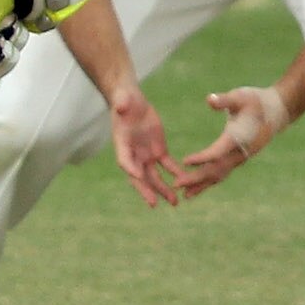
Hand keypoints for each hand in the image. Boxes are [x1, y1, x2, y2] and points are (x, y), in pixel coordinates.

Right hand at [108, 90, 194, 208]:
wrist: (132, 102)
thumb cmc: (124, 101)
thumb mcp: (122, 101)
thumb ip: (121, 105)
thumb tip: (119, 107)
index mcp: (122, 145)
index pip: (125, 160)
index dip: (131, 169)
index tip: (138, 177)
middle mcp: (134, 154)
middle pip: (140, 177)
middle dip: (148, 190)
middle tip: (154, 203)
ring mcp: (146, 154)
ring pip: (155, 176)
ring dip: (164, 189)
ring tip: (175, 202)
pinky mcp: (159, 150)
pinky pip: (168, 165)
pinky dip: (175, 174)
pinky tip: (185, 182)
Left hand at [175, 83, 291, 193]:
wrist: (277, 112)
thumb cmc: (256, 101)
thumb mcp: (241, 96)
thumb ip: (224, 100)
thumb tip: (209, 100)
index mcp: (238, 137)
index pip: (218, 151)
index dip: (202, 158)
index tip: (185, 162)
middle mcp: (240, 152)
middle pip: (216, 169)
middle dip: (196, 178)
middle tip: (176, 185)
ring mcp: (240, 157)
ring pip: (220, 175)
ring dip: (202, 184)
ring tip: (185, 195)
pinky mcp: (238, 159)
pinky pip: (223, 173)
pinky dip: (209, 181)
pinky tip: (197, 188)